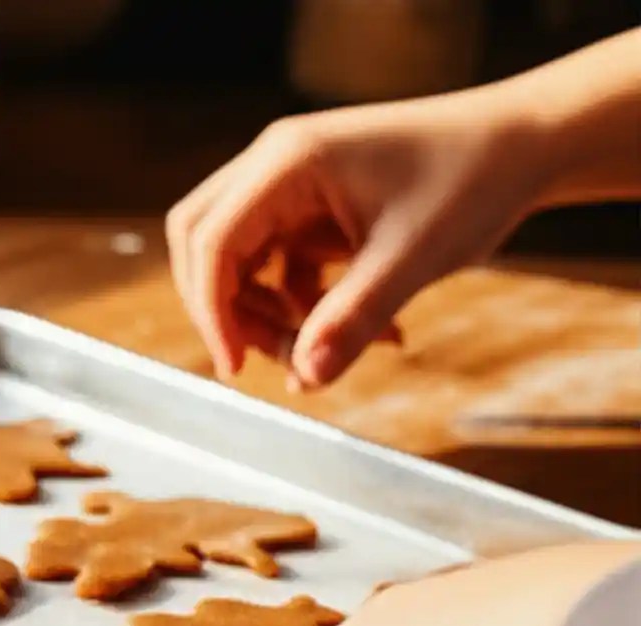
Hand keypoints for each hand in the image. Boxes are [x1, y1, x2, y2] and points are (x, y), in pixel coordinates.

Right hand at [166, 87, 548, 387]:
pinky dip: (306, 308)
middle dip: (226, 310)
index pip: (212, 239)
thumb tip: (306, 377)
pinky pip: (281, 268)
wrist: (524, 144)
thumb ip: (354, 318)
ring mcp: (290, 187)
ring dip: (270, 316)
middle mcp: (276, 167)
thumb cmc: (474, 179)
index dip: (211, 308)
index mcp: (288, 162)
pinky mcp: (311, 209)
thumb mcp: (414, 257)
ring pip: (240, 262)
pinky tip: (371, 335)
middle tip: (263, 363)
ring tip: (324, 355)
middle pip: (205, 245)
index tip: (234, 366)